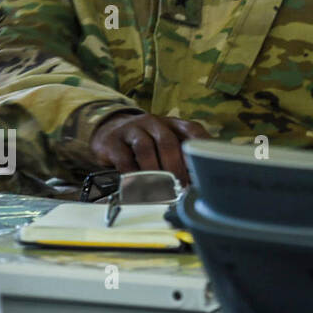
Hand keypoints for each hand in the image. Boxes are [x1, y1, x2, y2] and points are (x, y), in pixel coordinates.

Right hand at [90, 112, 211, 185]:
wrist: (108, 131)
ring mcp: (132, 130)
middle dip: (176, 168)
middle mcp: (153, 122)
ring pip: (146, 149)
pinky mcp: (112, 142)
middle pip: (168, 142)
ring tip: (161, 189)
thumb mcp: (164, 143)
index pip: (192, 130)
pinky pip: (124, 159)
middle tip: (180, 186)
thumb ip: (182, 157)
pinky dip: (133, 175)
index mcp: (172, 123)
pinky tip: (138, 186)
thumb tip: (198, 181)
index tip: (204, 169)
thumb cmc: (145, 142)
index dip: (199, 150)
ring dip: (155, 172)